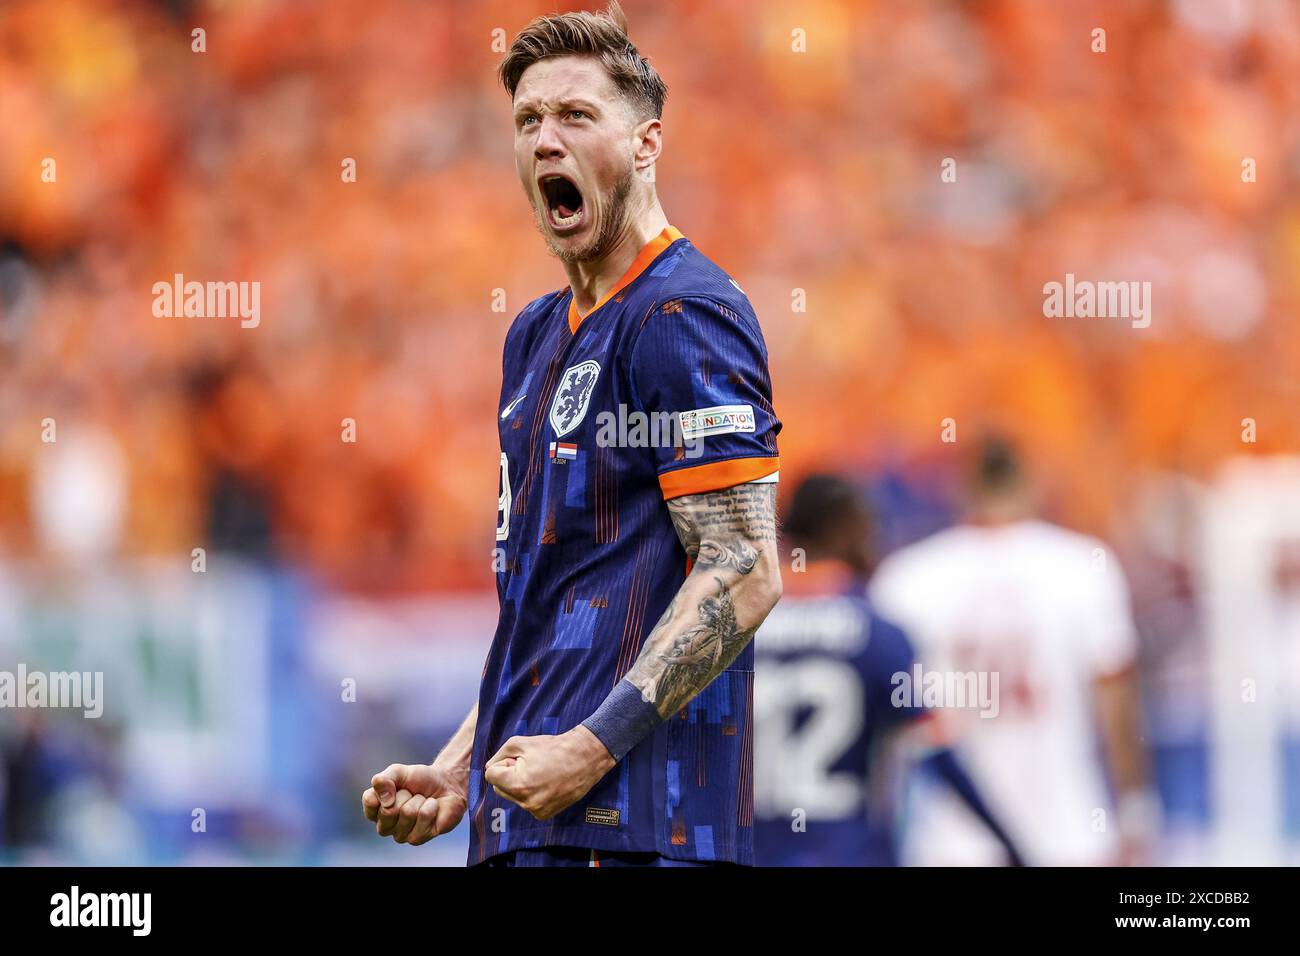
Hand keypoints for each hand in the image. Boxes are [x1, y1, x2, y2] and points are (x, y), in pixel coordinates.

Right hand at [362, 762, 467, 845]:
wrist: (446, 785)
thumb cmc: (420, 780)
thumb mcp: (399, 772)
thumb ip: (383, 779)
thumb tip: (384, 800)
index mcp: (375, 810)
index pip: (370, 801)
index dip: (385, 789)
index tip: (398, 786)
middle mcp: (384, 826)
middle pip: (388, 810)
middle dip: (405, 795)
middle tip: (412, 793)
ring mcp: (400, 835)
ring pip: (407, 813)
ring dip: (419, 800)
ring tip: (423, 801)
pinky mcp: (417, 839)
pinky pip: (423, 816)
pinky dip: (431, 806)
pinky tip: (432, 808)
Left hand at [484, 726, 615, 820]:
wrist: (584, 757)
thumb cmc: (552, 747)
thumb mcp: (519, 743)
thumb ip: (498, 755)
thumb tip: (490, 769)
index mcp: (517, 784)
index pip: (490, 775)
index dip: (502, 763)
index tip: (518, 759)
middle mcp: (526, 802)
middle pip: (499, 788)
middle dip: (508, 776)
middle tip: (529, 764)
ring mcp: (536, 810)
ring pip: (512, 796)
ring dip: (519, 785)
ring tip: (539, 773)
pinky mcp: (545, 814)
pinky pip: (526, 803)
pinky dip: (531, 794)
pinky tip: (546, 782)